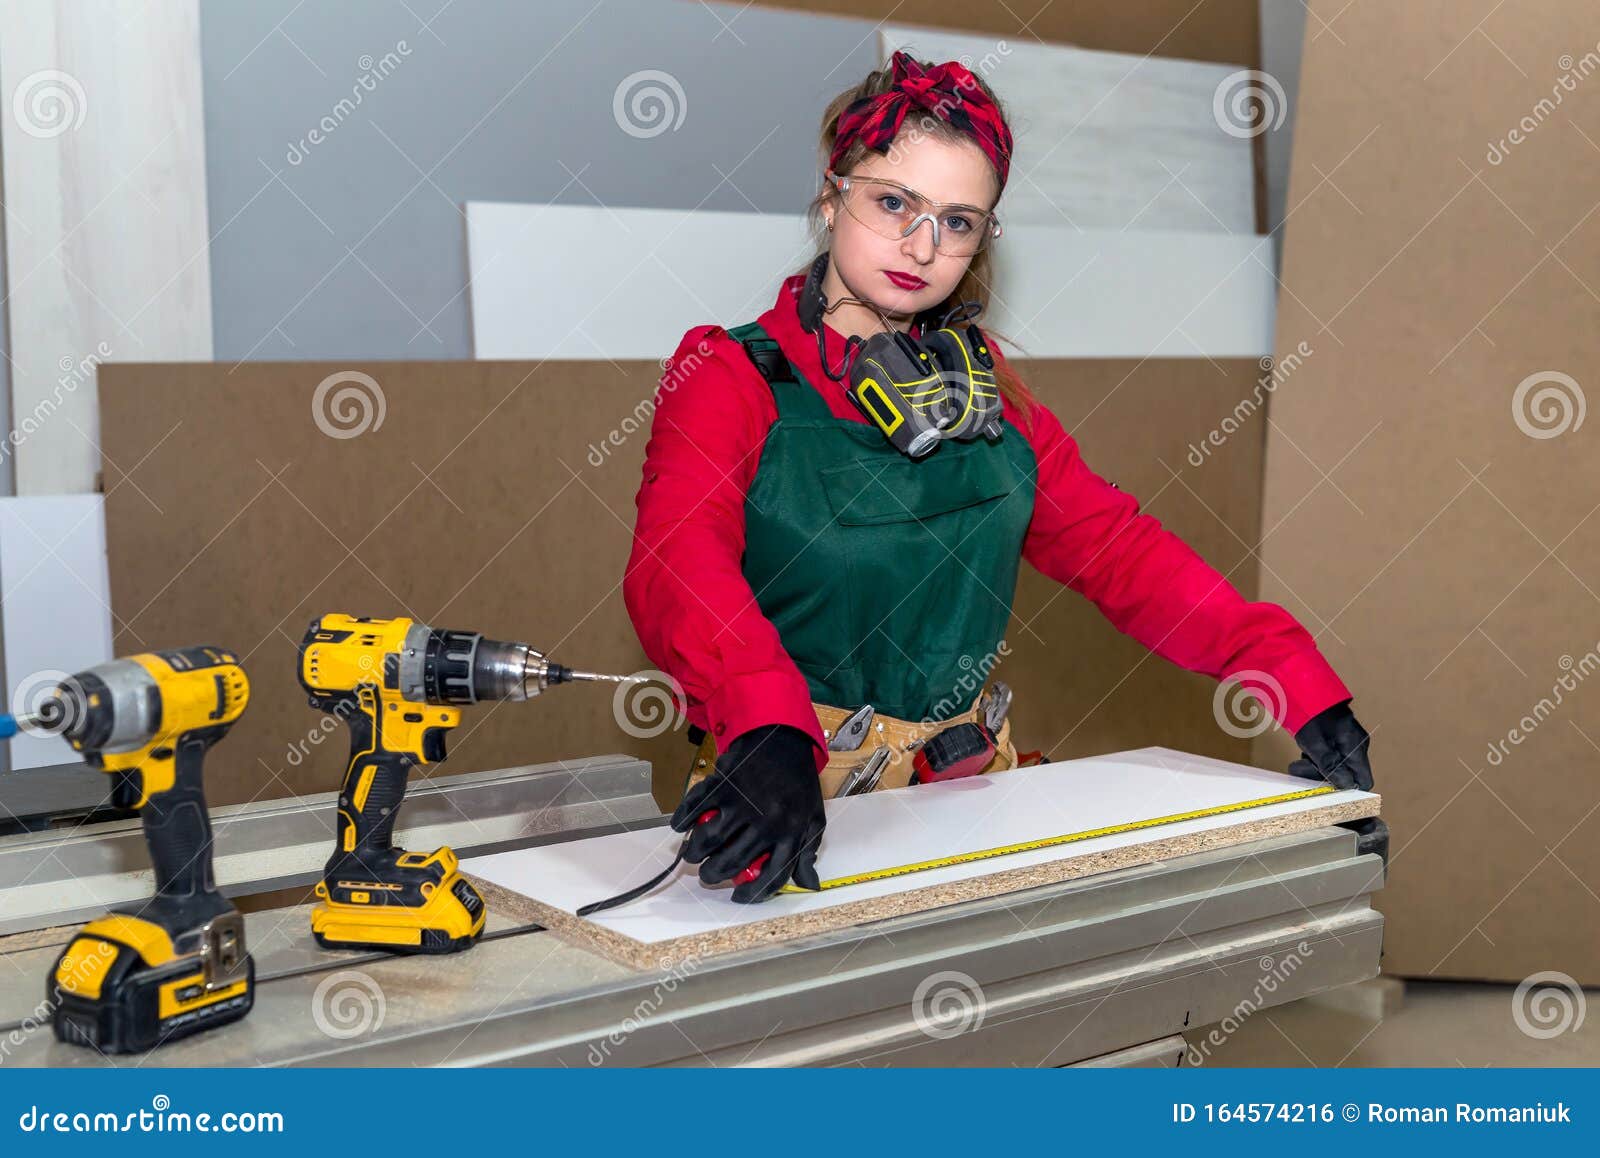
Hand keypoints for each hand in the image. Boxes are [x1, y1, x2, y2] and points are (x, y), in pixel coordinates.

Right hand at [668, 723, 824, 901]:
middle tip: (706, 874)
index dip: (752, 893)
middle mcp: (767, 822)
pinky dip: (682, 818)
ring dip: (694, 851)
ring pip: (709, 839)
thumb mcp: (814, 819)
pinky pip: (696, 807)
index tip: (737, 896)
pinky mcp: (725, 784)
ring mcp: (744, 802)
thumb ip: (808, 853)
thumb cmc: (799, 784)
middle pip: (731, 861)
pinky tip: (680, 825)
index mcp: (791, 834)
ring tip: (693, 853)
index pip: (771, 876)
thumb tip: (808, 884)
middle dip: (712, 873)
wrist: (785, 740)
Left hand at [1289, 699, 1373, 790]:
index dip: (1346, 788)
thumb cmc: (1311, 713)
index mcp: (1356, 747)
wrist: (1305, 690)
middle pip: (1347, 774)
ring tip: (1302, 755)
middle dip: (1323, 774)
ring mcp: (1349, 741)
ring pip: (1336, 765)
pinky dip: (1318, 757)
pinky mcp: (1340, 738)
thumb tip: (1348, 785)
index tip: (1324, 785)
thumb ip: (1330, 765)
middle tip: (1301, 767)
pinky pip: (1332, 755)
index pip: (1364, 780)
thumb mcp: (1315, 743)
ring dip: (1317, 766)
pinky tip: (1306, 750)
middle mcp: (1357, 745)